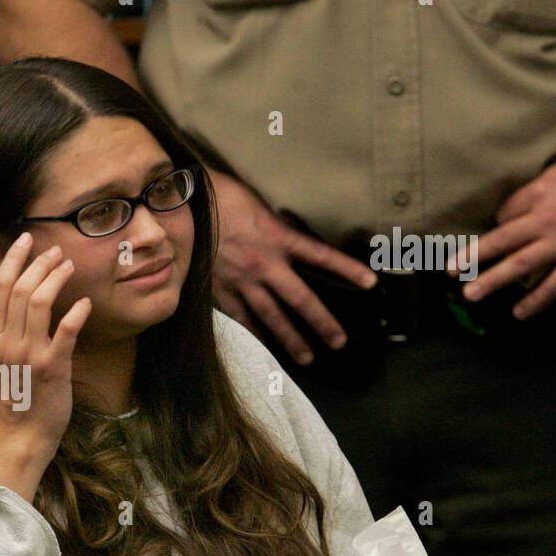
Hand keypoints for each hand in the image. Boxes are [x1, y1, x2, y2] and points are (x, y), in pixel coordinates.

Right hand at [0, 232, 90, 502]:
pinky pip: (65, 331)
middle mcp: (6, 342)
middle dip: (38, 263)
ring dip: (56, 278)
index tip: (26, 241)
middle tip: (56, 251)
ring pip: (40, 302)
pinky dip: (76, 313)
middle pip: (21, 289)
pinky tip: (85, 303)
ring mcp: (28, 354)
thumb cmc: (6, 402)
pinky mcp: (52, 368)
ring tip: (69, 267)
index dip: (13, 259)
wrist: (16, 439)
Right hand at [208, 168, 376, 363]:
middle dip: (322, 322)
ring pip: (272, 316)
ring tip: (306, 357)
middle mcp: (264, 264)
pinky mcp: (222, 290)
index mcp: (278, 238)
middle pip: (300, 299)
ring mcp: (242, 281)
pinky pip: (242, 317)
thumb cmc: (223, 198)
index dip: (347, 270)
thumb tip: (292, 244)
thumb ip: (278, 230)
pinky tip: (265, 347)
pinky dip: (254, 333)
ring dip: (291, 338)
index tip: (370, 283)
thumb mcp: (260, 208)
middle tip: (338, 341)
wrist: (186, 206)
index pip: (321, 257)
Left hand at [448, 158, 555, 318]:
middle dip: (472, 255)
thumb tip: (512, 210)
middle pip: (502, 238)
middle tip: (449, 269)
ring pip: (520, 264)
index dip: (496, 224)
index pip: (505, 211)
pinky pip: (553, 285)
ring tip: (471, 293)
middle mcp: (548, 217)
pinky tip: (519, 312)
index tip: (492, 234)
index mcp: (543, 191)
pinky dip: (535, 301)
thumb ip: (539, 190)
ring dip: (492, 281)